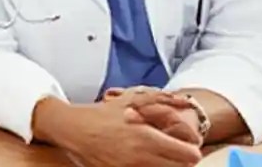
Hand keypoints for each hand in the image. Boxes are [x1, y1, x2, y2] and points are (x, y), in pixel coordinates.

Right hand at [48, 95, 202, 166]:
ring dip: (165, 164)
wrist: (71, 129)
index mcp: (147, 138)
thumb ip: (160, 100)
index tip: (183, 144)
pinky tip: (139, 158)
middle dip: (181, 159)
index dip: (190, 149)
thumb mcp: (130, 100)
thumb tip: (185, 102)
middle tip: (171, 150)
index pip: (190, 155)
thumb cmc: (101, 114)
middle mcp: (141, 158)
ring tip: (155, 154)